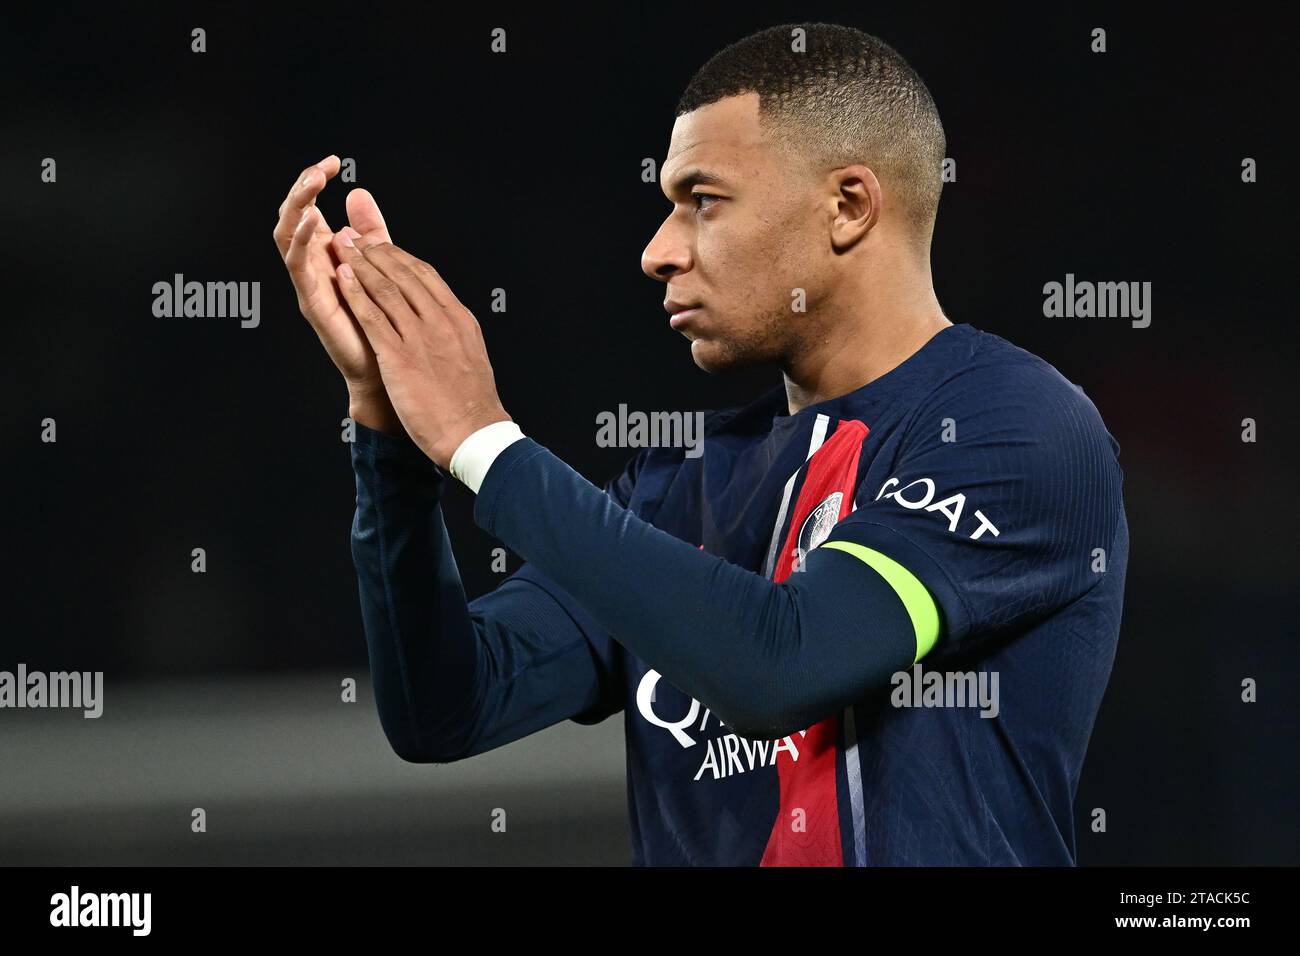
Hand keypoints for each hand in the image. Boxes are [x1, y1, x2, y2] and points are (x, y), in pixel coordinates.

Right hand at [272, 155, 400, 432]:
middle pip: (292, 218)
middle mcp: (314, 266)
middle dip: (301, 190)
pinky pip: (299, 267)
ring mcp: (310, 284)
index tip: (334, 161)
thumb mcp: (380, 265)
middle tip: (319, 170)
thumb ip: (370, 231)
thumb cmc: (383, 323)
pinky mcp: (313, 302)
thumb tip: (359, 192)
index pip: (310, 209)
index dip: (315, 182)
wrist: (387, 372)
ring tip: (311, 186)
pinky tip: (314, 222)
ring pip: (288, 237)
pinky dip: (303, 241)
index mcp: (327, 254)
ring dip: (297, 208)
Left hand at [331, 237, 510, 468]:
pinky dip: (355, 293)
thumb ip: (454, 333)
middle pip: (403, 274)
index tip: (381, 246)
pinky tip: (341, 278)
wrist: (473, 434)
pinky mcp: (399, 357)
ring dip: (360, 264)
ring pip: (385, 289)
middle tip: (353, 236)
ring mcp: (420, 337)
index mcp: (457, 318)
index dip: (398, 256)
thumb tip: (444, 320)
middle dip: (374, 251)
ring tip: (342, 248)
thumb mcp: (470, 355)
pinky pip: (372, 316)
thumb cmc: (471, 404)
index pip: (425, 275)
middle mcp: (440, 320)